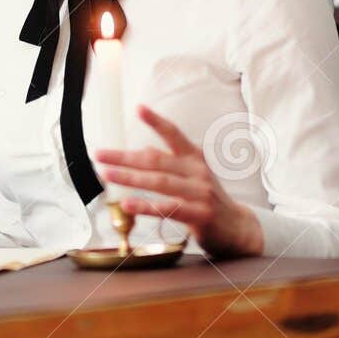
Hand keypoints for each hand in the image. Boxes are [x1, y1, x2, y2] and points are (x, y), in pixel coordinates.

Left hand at [94, 105, 264, 259]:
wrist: (238, 228)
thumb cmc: (209, 200)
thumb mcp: (194, 176)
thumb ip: (171, 164)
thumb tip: (143, 152)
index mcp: (195, 158)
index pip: (174, 134)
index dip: (156, 121)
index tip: (138, 109)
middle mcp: (197, 171)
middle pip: (156, 160)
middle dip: (125, 156)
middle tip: (100, 154)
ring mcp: (200, 193)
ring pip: (159, 182)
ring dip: (129, 178)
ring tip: (107, 174)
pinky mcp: (199, 214)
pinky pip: (168, 208)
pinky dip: (146, 205)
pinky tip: (127, 203)